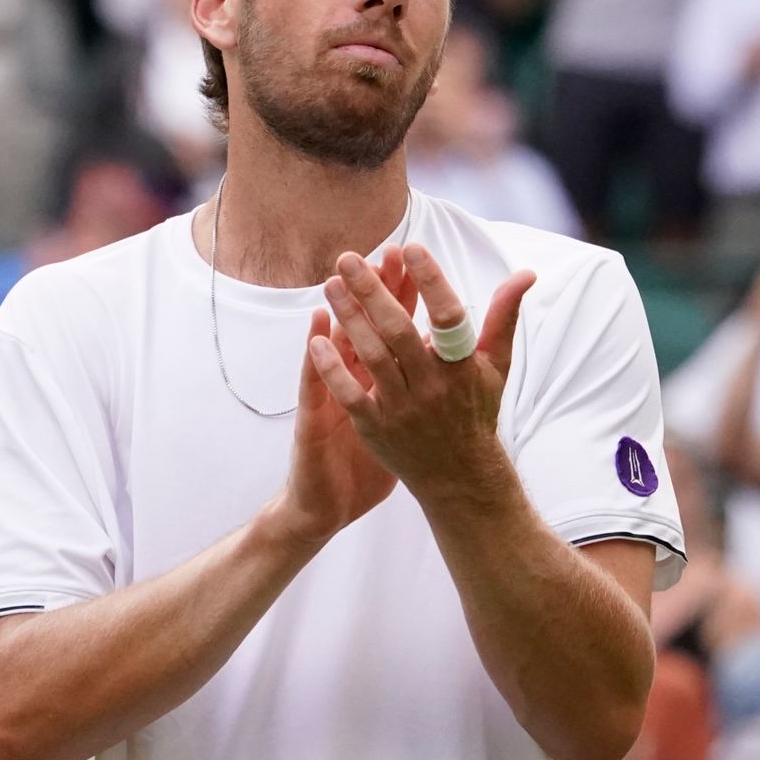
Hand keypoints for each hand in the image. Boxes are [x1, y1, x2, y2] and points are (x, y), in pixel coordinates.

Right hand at [269, 249, 418, 546]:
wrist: (327, 504)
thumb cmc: (364, 462)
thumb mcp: (394, 421)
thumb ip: (414, 386)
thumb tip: (445, 356)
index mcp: (377, 376)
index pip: (393, 326)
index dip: (402, 294)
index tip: (410, 258)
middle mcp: (354, 377)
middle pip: (366, 326)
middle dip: (375, 291)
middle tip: (380, 254)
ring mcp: (332, 395)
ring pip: (337, 348)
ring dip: (342, 315)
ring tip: (344, 280)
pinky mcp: (315, 420)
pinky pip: (317, 387)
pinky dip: (318, 361)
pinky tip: (317, 335)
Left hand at [308, 244, 536, 495]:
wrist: (460, 475)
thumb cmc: (476, 409)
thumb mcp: (495, 365)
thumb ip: (504, 316)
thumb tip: (526, 274)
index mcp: (463, 366)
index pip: (448, 317)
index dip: (431, 282)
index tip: (412, 247)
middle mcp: (433, 386)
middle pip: (398, 331)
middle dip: (372, 291)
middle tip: (348, 259)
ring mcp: (403, 408)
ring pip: (372, 356)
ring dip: (349, 318)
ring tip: (331, 285)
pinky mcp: (377, 428)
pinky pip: (351, 393)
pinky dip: (333, 367)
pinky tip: (317, 338)